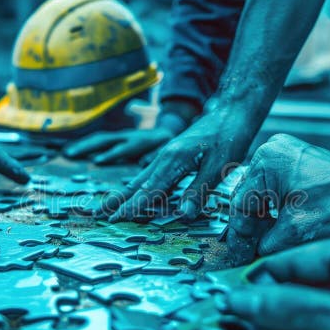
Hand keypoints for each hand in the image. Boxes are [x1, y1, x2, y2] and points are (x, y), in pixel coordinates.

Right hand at [63, 128, 174, 164]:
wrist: (165, 132)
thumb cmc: (164, 146)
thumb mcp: (165, 151)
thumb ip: (155, 156)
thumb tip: (143, 162)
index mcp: (139, 142)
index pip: (122, 148)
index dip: (110, 154)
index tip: (97, 161)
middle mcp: (126, 137)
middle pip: (104, 139)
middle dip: (87, 146)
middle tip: (71, 154)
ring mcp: (119, 136)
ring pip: (98, 138)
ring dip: (82, 144)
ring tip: (66, 153)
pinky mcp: (115, 138)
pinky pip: (97, 140)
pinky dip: (84, 144)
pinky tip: (71, 151)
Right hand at [103, 102, 257, 221]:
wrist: (232, 110)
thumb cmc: (229, 136)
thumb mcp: (219, 166)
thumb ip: (199, 190)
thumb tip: (183, 215)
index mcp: (173, 160)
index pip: (149, 190)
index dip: (132, 206)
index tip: (114, 219)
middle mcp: (165, 157)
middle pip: (137, 184)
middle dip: (117, 200)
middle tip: (97, 213)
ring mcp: (167, 154)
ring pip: (142, 178)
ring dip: (125, 193)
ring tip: (108, 205)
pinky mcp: (173, 154)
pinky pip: (152, 174)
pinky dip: (140, 186)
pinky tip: (137, 192)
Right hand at [227, 134, 329, 265]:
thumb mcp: (293, 234)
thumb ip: (263, 245)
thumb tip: (250, 254)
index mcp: (270, 159)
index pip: (240, 203)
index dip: (239, 235)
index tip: (239, 254)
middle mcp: (275, 149)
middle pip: (250, 196)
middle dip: (251, 227)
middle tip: (248, 253)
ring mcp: (289, 153)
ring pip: (262, 194)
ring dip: (262, 220)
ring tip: (263, 245)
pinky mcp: (301, 163)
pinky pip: (277, 188)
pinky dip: (276, 210)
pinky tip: (277, 230)